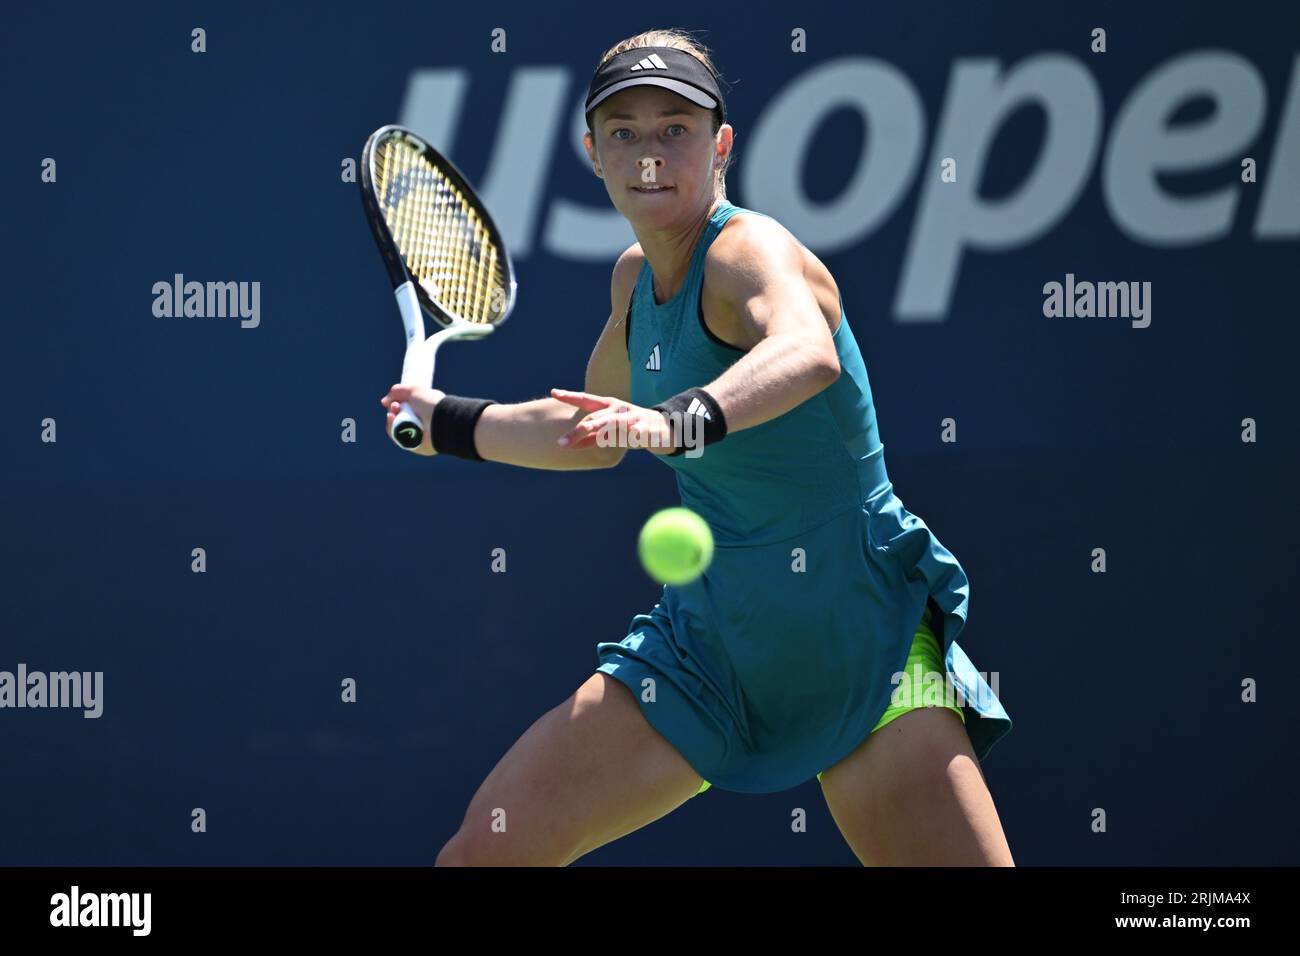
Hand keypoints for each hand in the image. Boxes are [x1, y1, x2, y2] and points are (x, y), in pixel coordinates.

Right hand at [379, 384, 444, 455]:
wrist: (440, 420)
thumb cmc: (430, 404)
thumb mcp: (413, 390)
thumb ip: (397, 391)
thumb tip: (384, 402)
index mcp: (422, 410)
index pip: (404, 408)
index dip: (396, 403)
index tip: (395, 400)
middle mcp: (419, 423)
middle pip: (397, 417)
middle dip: (393, 410)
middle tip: (396, 406)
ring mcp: (416, 434)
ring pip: (395, 427)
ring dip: (391, 419)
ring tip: (394, 413)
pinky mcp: (413, 445)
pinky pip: (396, 437)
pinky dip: (392, 428)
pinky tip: (392, 419)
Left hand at [550, 388, 677, 454]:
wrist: (661, 429)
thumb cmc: (629, 428)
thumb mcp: (609, 432)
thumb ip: (590, 437)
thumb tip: (567, 445)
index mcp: (608, 406)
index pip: (586, 400)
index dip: (570, 396)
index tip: (554, 392)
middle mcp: (617, 409)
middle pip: (595, 417)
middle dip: (579, 430)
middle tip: (562, 441)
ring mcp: (632, 417)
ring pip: (614, 422)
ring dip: (599, 428)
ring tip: (584, 430)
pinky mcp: (646, 427)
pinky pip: (640, 431)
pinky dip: (636, 433)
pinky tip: (634, 435)